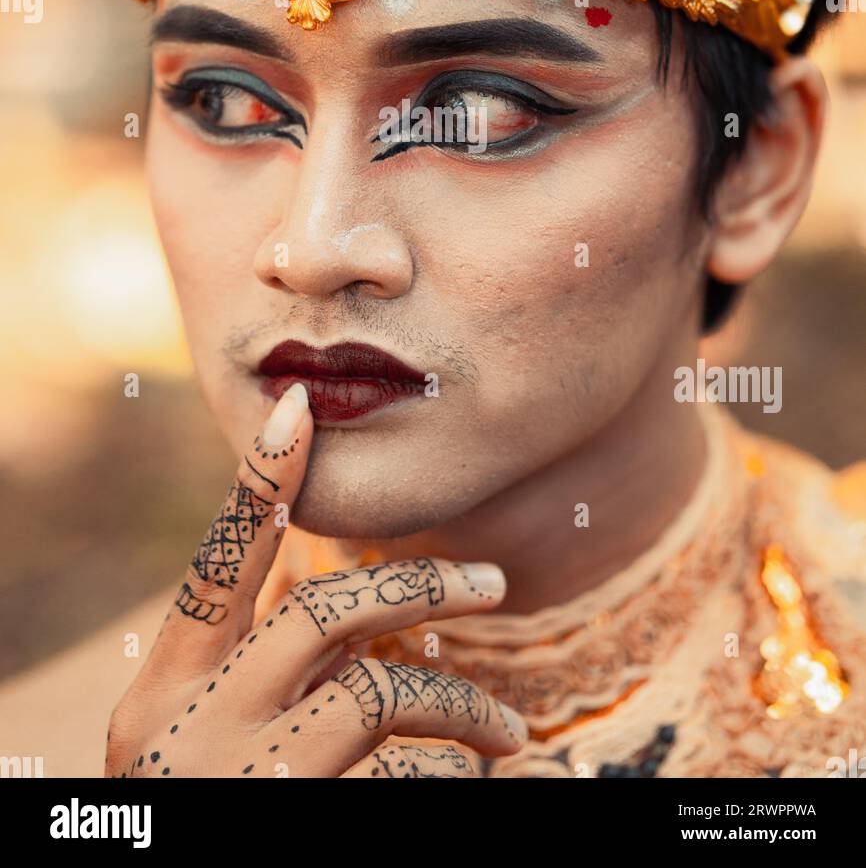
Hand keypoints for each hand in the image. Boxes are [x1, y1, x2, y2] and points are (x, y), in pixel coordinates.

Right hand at [105, 383, 527, 777]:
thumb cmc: (200, 825)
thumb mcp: (196, 756)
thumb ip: (253, 685)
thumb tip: (361, 630)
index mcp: (161, 695)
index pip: (215, 566)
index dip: (259, 484)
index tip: (304, 410)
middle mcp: (188, 727)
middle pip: (321, 612)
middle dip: (417, 585)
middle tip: (492, 585)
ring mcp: (238, 778)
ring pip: (376, 691)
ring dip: (458, 702)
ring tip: (509, 734)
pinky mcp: (292, 818)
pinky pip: (402, 775)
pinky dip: (445, 772)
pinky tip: (464, 785)